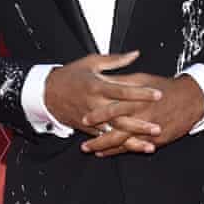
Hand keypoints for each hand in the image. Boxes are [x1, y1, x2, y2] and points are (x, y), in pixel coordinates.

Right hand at [44, 50, 164, 154]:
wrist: (46, 94)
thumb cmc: (70, 76)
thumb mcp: (91, 62)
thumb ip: (115, 60)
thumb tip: (136, 54)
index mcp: (97, 86)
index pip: (122, 91)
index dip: (140, 93)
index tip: (157, 94)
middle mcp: (94, 104)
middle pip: (120, 116)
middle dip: (140, 124)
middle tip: (158, 127)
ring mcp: (91, 119)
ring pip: (114, 132)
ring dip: (133, 140)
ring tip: (150, 146)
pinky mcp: (88, 129)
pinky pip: (105, 139)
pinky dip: (119, 146)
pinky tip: (133, 149)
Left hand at [80, 72, 203, 157]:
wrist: (191, 98)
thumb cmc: (165, 88)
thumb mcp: (142, 79)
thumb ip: (122, 81)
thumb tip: (104, 81)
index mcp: (137, 98)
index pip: (113, 107)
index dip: (98, 115)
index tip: (84, 119)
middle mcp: (142, 114)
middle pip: (116, 129)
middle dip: (98, 138)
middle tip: (84, 143)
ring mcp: (149, 129)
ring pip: (124, 141)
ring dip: (107, 148)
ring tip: (93, 150)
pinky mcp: (156, 139)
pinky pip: (135, 147)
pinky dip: (121, 151)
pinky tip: (109, 153)